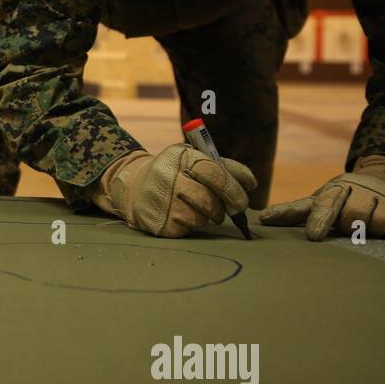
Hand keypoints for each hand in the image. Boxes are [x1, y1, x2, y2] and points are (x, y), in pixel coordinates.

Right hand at [93, 144, 256, 237]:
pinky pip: (188, 227)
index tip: (245, 197)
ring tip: (201, 208)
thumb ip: (222, 167)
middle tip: (232, 210)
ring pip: (201, 216)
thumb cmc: (174, 172)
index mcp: (180, 156)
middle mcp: (166, 176)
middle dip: (226, 207)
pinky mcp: (158, 222)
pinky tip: (184, 214)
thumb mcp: (193, 159)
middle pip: (209, 199)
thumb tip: (250, 182)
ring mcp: (160, 200)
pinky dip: (193, 223)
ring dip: (209, 215)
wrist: (134, 186)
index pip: (213, 172)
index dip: (233, 187)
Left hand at [260, 154, 384, 240]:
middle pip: (354, 222)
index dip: (320, 221)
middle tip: (356, 220)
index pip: (325, 207)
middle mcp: (363, 191)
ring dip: (377, 230)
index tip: (314, 236)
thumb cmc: (347, 194)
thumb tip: (262, 219)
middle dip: (354, 226)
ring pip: (380, 227)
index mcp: (336, 190)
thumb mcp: (321, 198)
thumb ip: (294, 211)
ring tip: (375, 218)